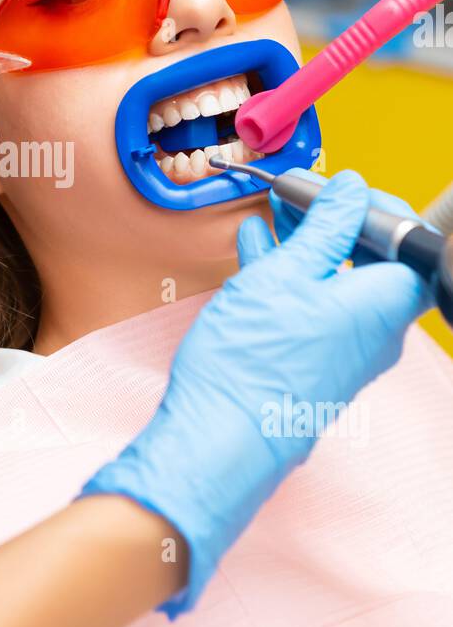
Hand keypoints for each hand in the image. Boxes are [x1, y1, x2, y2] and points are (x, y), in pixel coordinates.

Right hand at [78, 171, 431, 617]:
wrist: (220, 437)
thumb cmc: (255, 363)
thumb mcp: (286, 273)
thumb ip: (324, 226)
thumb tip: (349, 190)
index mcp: (386, 304)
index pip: (406, 240)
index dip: (372, 205)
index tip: (336, 188)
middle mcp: (376, 331)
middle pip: (370, 259)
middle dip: (332, 221)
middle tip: (298, 195)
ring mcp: (345, 350)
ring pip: (334, 282)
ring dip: (304, 244)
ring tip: (271, 212)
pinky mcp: (314, 363)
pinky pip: (312, 307)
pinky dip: (288, 275)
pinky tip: (255, 248)